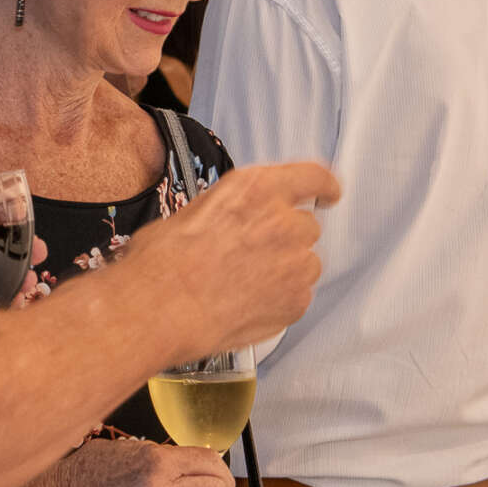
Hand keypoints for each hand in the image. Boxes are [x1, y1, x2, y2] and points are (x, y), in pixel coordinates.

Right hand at [123, 161, 339, 359]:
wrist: (158, 309)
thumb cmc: (162, 263)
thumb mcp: (193, 212)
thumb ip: (231, 211)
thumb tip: (233, 221)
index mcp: (256, 189)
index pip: (312, 177)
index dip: (325, 187)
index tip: (329, 193)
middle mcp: (282, 221)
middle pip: (306, 226)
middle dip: (287, 239)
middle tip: (253, 255)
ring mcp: (294, 263)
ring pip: (306, 263)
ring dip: (286, 271)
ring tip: (245, 284)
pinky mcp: (295, 301)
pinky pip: (299, 297)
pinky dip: (281, 301)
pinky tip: (247, 304)